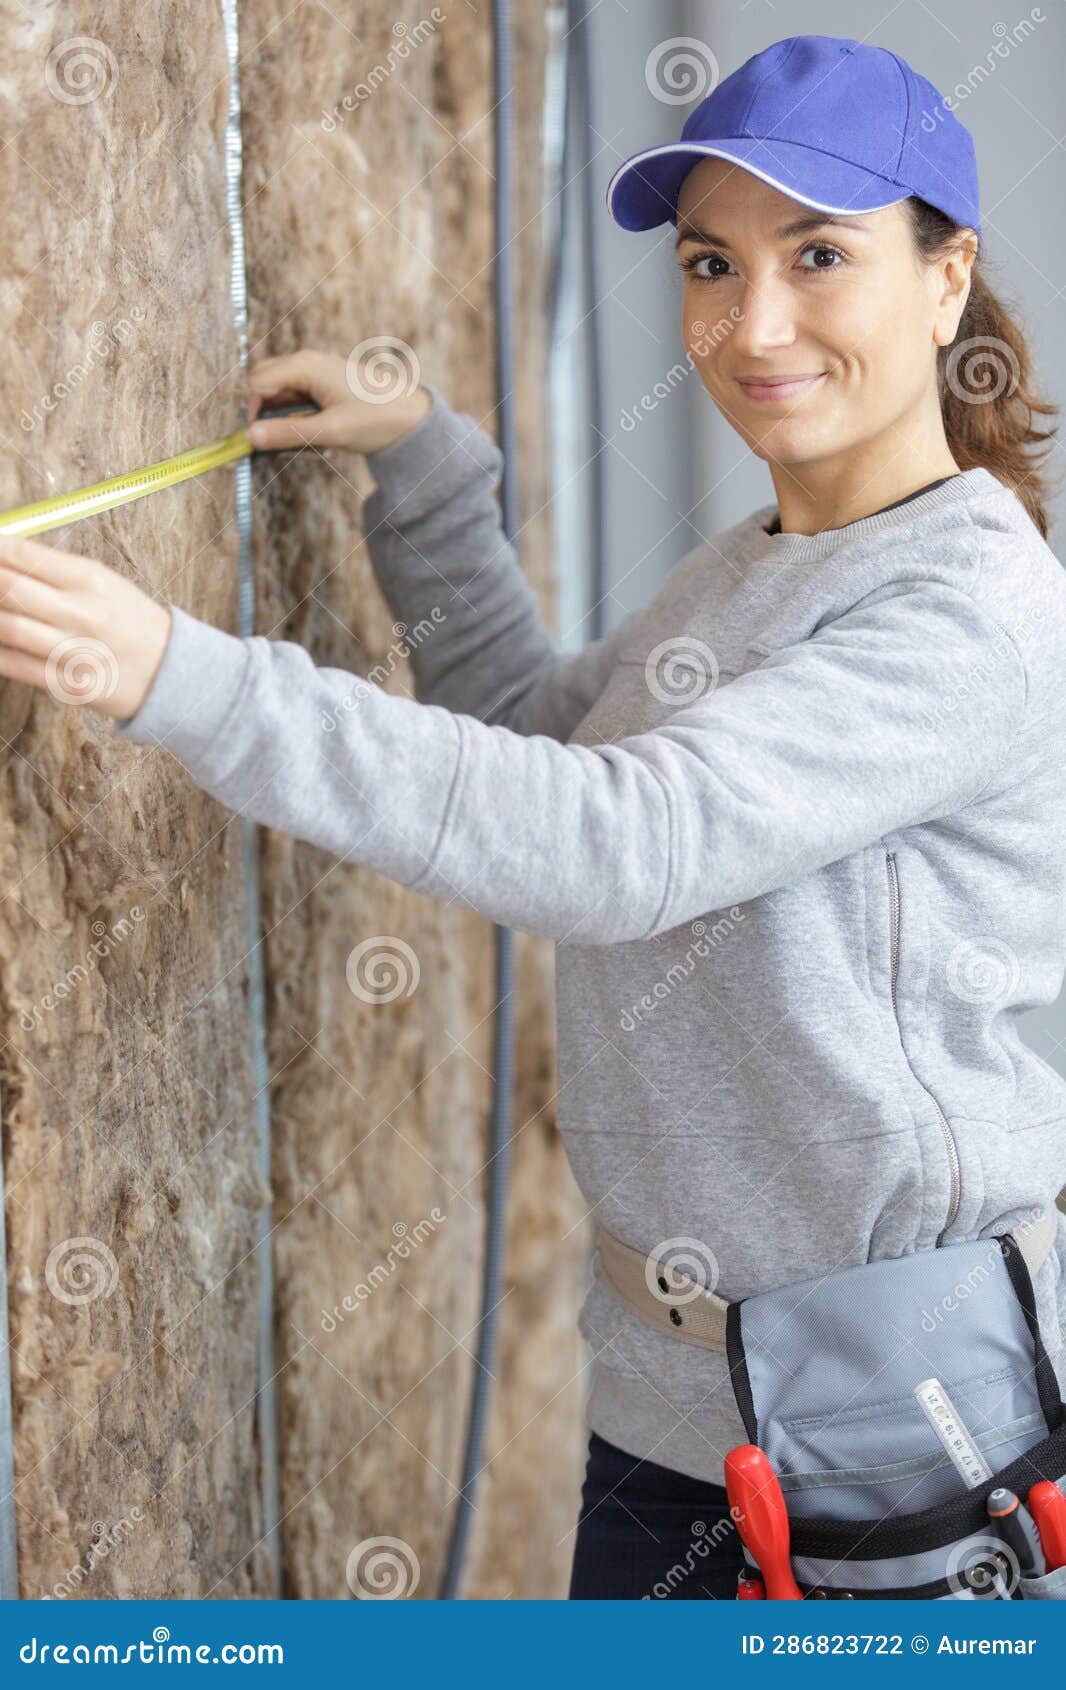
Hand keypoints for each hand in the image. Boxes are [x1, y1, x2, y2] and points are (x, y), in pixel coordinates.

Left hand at [0, 534, 171, 719]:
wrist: (172, 672)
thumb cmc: (133, 623)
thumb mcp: (105, 583)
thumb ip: (56, 570)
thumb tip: (5, 557)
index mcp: (90, 579)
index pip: (24, 554)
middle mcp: (81, 612)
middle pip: (10, 587)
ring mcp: (74, 650)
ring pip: (9, 627)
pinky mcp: (68, 683)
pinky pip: (16, 665)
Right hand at [247, 349, 431, 454]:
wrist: (413, 418)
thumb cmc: (376, 420)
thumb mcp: (329, 432)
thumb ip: (287, 434)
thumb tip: (250, 437)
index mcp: (305, 366)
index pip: (257, 383)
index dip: (252, 412)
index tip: (260, 441)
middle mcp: (306, 362)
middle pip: (263, 382)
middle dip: (263, 412)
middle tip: (279, 442)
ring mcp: (315, 372)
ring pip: (278, 392)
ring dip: (280, 418)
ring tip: (304, 442)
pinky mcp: (323, 384)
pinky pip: (295, 398)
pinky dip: (295, 417)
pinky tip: (315, 437)